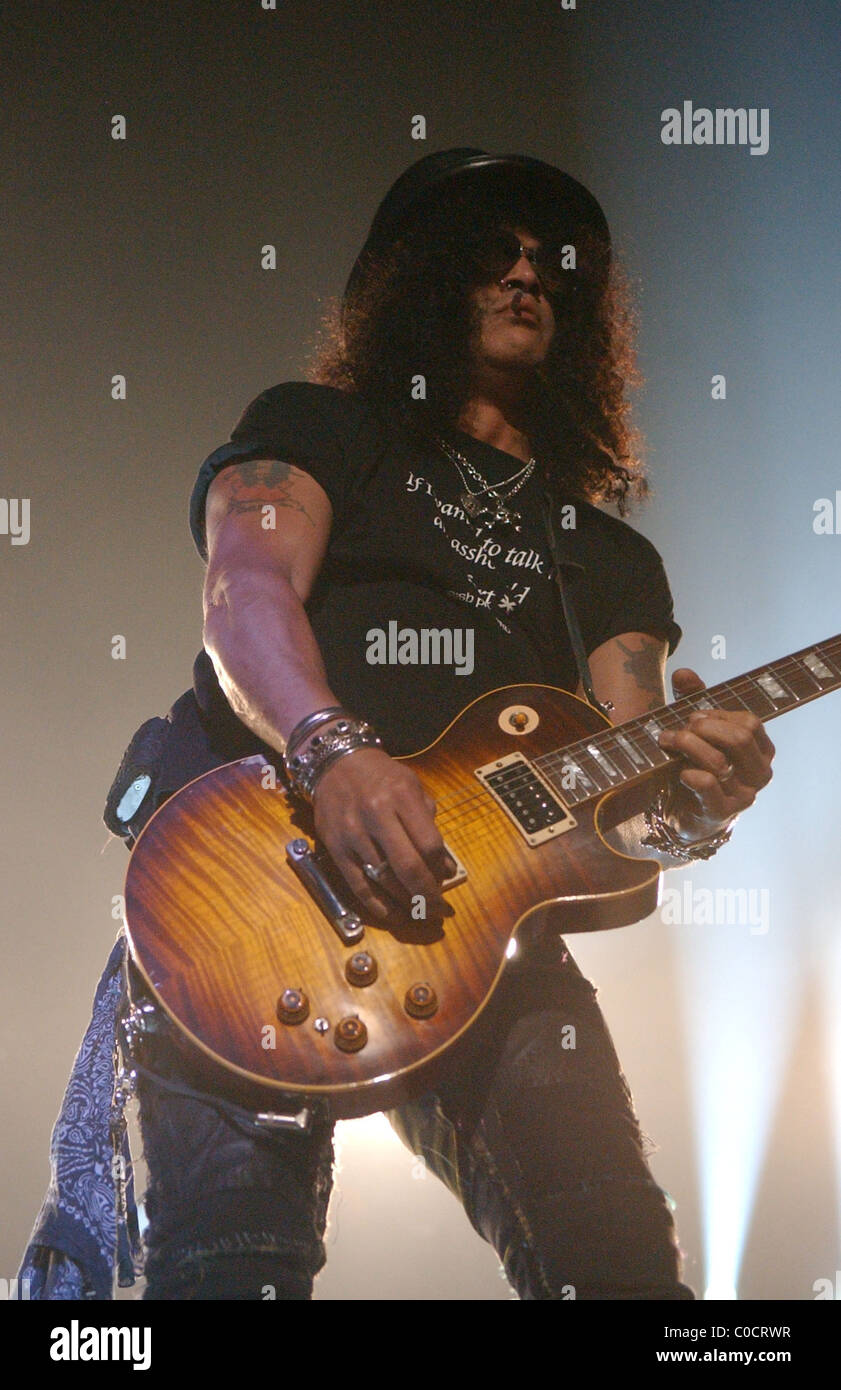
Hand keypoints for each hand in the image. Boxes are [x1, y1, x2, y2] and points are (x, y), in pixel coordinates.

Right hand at [311, 747, 455, 920]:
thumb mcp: (411, 786)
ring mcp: (353, 834)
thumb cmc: (380, 776)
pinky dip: (377, 905)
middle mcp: (376, 815)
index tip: (447, 879)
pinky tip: (393, 914)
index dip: (441, 868)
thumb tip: (445, 867)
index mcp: (401, 796)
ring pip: (383, 880)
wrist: (335, 764)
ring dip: (406, 902)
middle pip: (407, 866)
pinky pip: (358, 885)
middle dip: (427, 894)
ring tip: (420, 912)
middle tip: (439, 910)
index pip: (428, 843)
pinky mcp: (335, 848)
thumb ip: (428, 822)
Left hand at [657, 668, 775, 837]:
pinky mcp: (721, 812)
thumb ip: (693, 698)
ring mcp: (743, 795)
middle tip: (679, 730)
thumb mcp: (698, 729)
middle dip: (703, 728)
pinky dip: (691, 774)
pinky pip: (709, 787)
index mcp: (761, 750)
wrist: (685, 811)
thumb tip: (683, 672)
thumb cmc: (696, 764)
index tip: (693, 716)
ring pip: (721, 762)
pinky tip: (680, 771)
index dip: (718, 715)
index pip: (749, 723)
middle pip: (739, 739)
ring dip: (689, 746)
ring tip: (668, 743)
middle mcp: (760, 773)